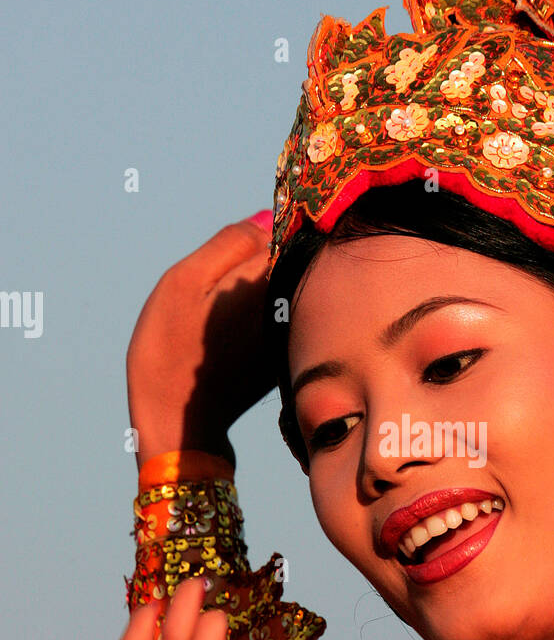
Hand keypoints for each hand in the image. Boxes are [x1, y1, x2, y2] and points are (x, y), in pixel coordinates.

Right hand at [126, 216, 276, 467]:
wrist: (180, 423)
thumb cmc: (173, 348)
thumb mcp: (184, 280)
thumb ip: (230, 243)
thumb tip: (269, 216)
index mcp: (274, 282)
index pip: (292, 235)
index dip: (268, 233)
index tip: (238, 252)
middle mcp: (296, 310)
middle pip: (294, 268)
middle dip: (267, 267)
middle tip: (223, 295)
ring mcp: (296, 338)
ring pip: (289, 297)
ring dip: (265, 297)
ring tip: (225, 321)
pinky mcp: (288, 360)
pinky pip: (284, 324)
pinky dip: (264, 323)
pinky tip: (232, 341)